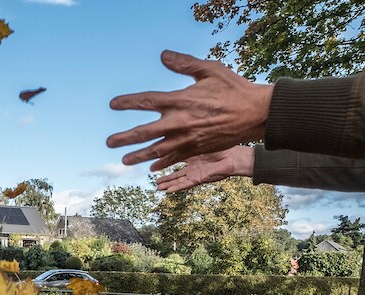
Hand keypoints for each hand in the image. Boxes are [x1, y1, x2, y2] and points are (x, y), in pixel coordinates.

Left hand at [106, 51, 271, 169]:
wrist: (255, 113)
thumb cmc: (233, 88)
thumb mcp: (210, 69)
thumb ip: (184, 63)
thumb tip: (163, 56)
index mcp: (180, 100)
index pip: (146, 101)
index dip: (128, 103)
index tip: (113, 104)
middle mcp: (179, 122)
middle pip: (144, 132)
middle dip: (125, 138)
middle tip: (109, 143)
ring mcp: (187, 138)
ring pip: (157, 150)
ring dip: (139, 156)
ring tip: (124, 161)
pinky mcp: (197, 148)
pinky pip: (175, 158)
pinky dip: (163, 163)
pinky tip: (152, 168)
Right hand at [155, 146, 253, 192]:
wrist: (234, 156)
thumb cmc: (222, 145)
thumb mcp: (200, 140)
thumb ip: (187, 139)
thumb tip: (174, 130)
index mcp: (193, 154)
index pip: (175, 158)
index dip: (164, 160)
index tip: (154, 162)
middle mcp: (193, 165)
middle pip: (175, 172)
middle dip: (165, 177)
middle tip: (154, 180)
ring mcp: (196, 172)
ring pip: (178, 180)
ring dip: (168, 183)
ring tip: (158, 187)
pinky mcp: (200, 178)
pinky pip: (186, 184)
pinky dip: (177, 187)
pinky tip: (168, 190)